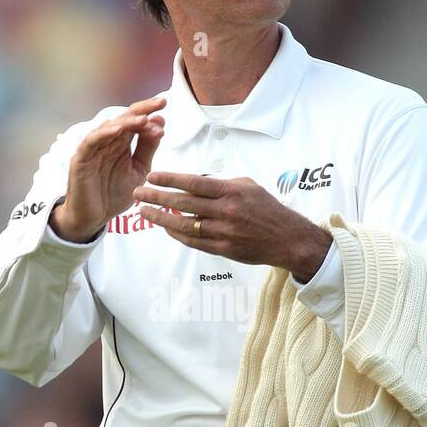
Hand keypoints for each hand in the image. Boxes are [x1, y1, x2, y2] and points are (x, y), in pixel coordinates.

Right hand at [50, 97, 166, 242]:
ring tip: (144, 119)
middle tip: (161, 103)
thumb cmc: (113, 194)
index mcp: (121, 143)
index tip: (165, 106)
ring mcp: (93, 149)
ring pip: (109, 127)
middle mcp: (107, 142)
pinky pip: (91, 142)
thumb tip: (159, 123)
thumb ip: (147, 149)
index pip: (135, 122)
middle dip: (143, 110)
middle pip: (124, 119)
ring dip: (127, 121)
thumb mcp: (138, 170)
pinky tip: (118, 129)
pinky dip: (104, 133)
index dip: (150, 113)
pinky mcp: (81, 159)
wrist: (94, 218)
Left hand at [131, 171, 332, 280]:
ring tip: (144, 212)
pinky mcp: (224, 250)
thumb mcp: (247, 186)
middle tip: (138, 194)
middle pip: (184, 204)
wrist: (288, 238)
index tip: (152, 176)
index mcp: (232, 191)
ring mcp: (224, 233)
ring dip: (161, 219)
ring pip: (185, 225)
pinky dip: (177, 235)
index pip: (194, 183)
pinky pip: (194, 242)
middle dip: (157, 198)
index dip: (170, 179)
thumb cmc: (266, 208)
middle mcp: (227, 212)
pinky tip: (165, 228)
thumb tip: (193, 184)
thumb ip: (220, 184)